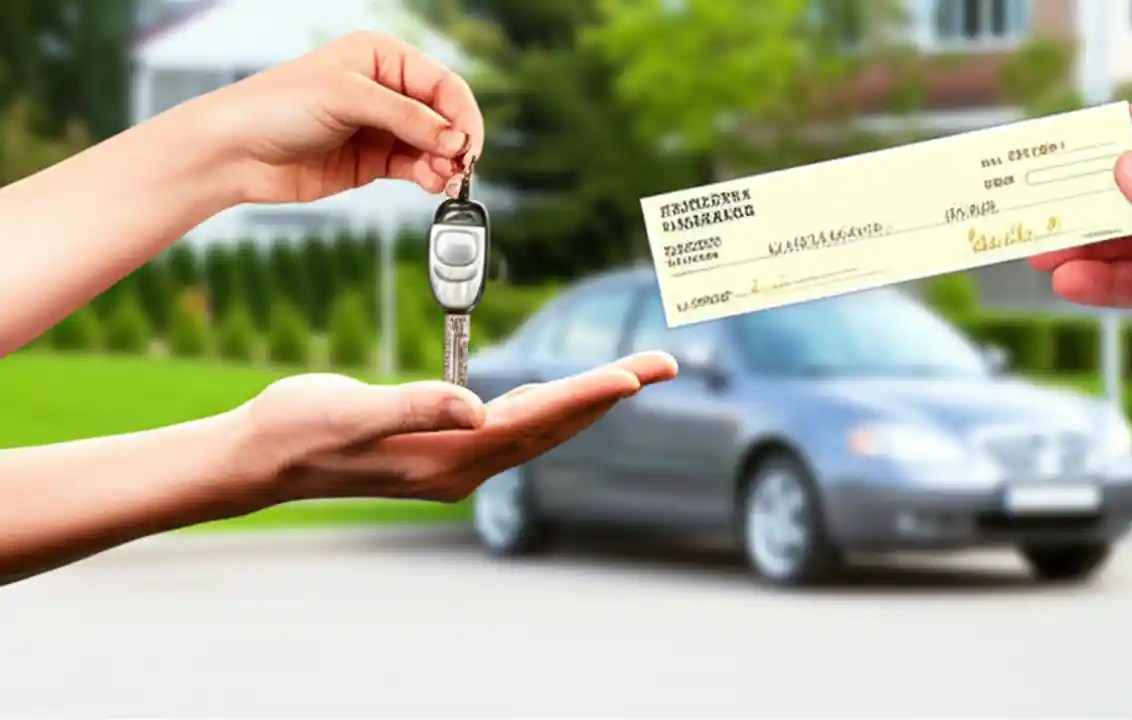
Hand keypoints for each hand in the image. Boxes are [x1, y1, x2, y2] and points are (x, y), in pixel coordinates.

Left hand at [191, 31, 482, 204]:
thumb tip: (454, 139)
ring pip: (433, 146)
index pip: (441, 83)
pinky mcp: (373, 161)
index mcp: (381, 56)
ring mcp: (380, 127)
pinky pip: (415, 167)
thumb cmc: (276, 107)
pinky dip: (428, 177)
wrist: (234, 152)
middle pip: (443, 116)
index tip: (467, 144)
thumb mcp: (346, 98)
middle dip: (455, 142)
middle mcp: (386, 90)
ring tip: (441, 179)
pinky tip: (430, 183)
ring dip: (443, 164)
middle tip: (459, 167)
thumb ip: (405, 117)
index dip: (460, 114)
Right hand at [237, 352, 677, 505]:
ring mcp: (454, 463)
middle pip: (554, 425)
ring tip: (632, 376)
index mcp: (448, 456)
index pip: (537, 420)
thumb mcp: (351, 413)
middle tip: (664, 364)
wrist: (263, 456)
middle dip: (610, 394)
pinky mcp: (441, 451)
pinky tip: (555, 393)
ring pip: (539, 427)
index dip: (589, 395)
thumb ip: (415, 408)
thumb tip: (476, 408)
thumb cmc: (299, 428)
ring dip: (586, 400)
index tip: (638, 376)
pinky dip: (546, 406)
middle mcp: (462, 465)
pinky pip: (512, 428)